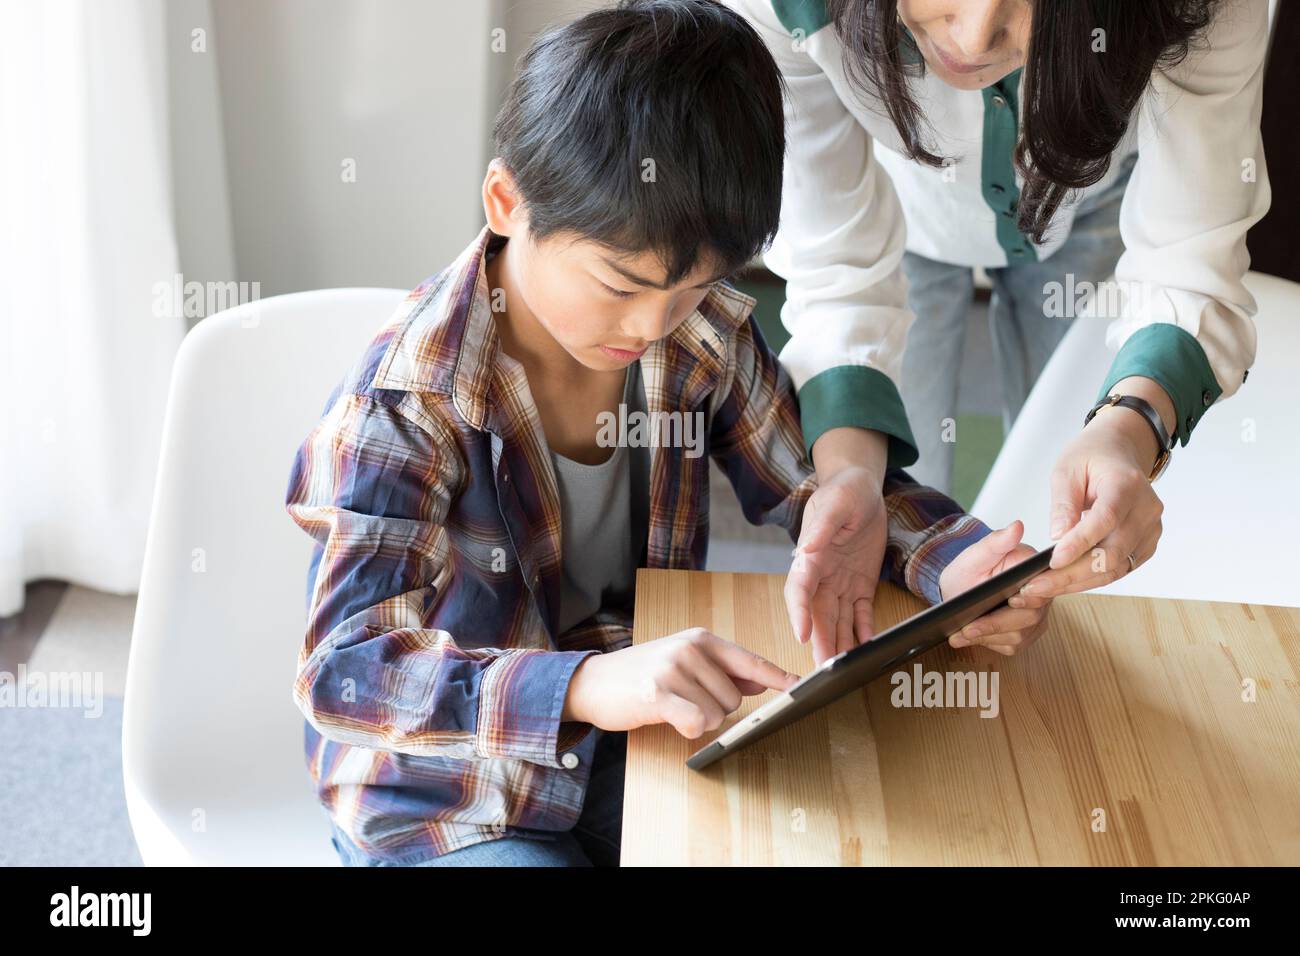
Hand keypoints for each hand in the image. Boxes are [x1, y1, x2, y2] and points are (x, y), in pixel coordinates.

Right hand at [561, 628, 799, 738]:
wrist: (592, 682)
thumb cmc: (642, 675)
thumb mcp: (684, 662)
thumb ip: (722, 671)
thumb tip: (760, 682)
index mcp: (701, 639)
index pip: (750, 660)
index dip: (777, 677)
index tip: (800, 687)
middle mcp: (690, 649)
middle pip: (735, 698)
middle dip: (714, 708)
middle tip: (684, 699)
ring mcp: (673, 669)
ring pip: (717, 715)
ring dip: (698, 721)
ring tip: (671, 706)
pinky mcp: (658, 694)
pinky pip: (696, 724)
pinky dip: (687, 730)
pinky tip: (668, 718)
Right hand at [784, 465, 886, 666]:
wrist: (862, 489)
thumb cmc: (844, 491)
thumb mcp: (835, 503)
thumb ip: (822, 526)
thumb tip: (806, 550)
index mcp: (811, 557)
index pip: (800, 589)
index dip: (799, 613)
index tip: (801, 634)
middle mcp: (822, 575)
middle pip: (818, 614)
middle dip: (820, 641)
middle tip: (823, 669)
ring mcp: (840, 583)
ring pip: (838, 620)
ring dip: (839, 644)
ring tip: (843, 671)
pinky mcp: (860, 585)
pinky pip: (861, 613)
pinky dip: (863, 631)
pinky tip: (866, 649)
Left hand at [938, 520, 1052, 655]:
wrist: (959, 589)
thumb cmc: (970, 570)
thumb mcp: (976, 554)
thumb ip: (995, 542)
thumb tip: (1016, 527)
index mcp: (1032, 569)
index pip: (1041, 587)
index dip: (1029, 597)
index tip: (1011, 600)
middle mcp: (1041, 593)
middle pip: (1029, 616)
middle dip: (995, 624)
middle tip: (969, 627)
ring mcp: (1035, 615)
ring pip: (1019, 634)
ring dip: (988, 636)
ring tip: (962, 634)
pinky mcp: (1026, 632)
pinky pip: (1012, 645)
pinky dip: (988, 642)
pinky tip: (970, 638)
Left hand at [1022, 406, 1164, 600]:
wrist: (1120, 452)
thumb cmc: (1091, 456)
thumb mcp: (1066, 470)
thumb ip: (1063, 504)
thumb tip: (1058, 539)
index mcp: (1127, 484)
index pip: (1106, 519)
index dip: (1080, 543)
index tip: (1052, 561)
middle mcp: (1146, 509)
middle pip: (1111, 553)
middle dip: (1071, 574)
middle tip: (1035, 585)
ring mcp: (1151, 529)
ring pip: (1116, 568)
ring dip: (1078, 582)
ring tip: (1043, 588)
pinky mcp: (1146, 544)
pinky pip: (1120, 568)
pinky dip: (1092, 578)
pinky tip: (1065, 581)